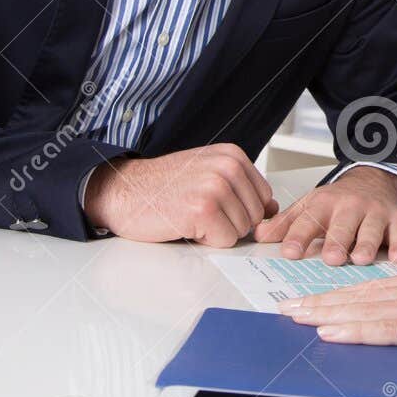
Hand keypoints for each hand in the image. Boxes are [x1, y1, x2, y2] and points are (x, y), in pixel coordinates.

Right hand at [83, 143, 276, 246]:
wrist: (123, 191)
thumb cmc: (164, 187)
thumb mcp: (208, 174)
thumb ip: (241, 188)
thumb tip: (273, 209)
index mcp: (232, 155)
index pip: (264, 198)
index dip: (240, 211)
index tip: (214, 205)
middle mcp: (228, 167)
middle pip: (254, 217)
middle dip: (229, 223)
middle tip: (198, 211)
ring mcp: (216, 187)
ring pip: (241, 231)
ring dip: (215, 232)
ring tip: (189, 215)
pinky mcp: (203, 210)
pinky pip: (225, 241)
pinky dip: (205, 240)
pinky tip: (184, 224)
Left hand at [255, 167, 396, 264]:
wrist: (373, 182)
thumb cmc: (338, 202)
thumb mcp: (309, 207)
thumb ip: (285, 224)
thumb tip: (258, 236)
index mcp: (324, 204)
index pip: (308, 220)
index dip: (299, 236)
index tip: (291, 252)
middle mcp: (350, 207)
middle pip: (343, 225)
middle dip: (337, 240)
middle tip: (332, 257)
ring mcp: (375, 213)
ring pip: (372, 229)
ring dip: (367, 244)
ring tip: (361, 258)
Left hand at [278, 230, 396, 347]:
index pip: (377, 290)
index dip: (342, 296)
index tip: (314, 301)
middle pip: (363, 297)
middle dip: (322, 304)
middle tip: (286, 310)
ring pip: (367, 311)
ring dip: (328, 316)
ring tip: (297, 319)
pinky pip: (388, 329)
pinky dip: (357, 330)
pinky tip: (335, 333)